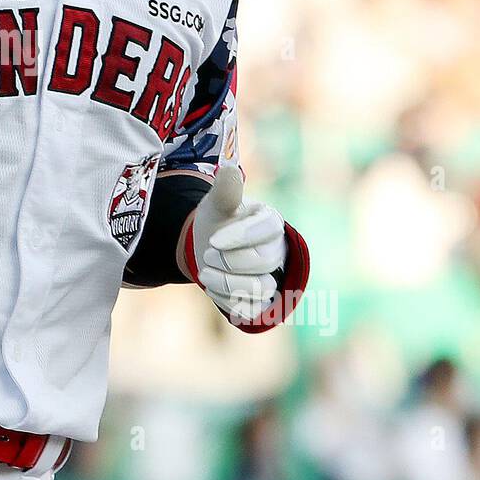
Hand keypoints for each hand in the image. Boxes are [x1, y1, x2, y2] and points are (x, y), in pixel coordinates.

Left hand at [185, 166, 285, 326]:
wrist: (209, 246)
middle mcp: (276, 250)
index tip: (213, 240)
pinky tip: (213, 289)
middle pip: (264, 262)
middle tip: (206, 255)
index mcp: (270, 222)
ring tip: (204, 274)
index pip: (266, 230)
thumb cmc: (218, 220)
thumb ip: (225, 190)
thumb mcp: (217, 203)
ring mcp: (272, 277)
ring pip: (261, 288)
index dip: (239, 237)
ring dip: (227, 283)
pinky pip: (254, 309)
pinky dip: (230, 303)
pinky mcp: (261, 300)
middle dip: (229, 261)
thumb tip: (229, 170)